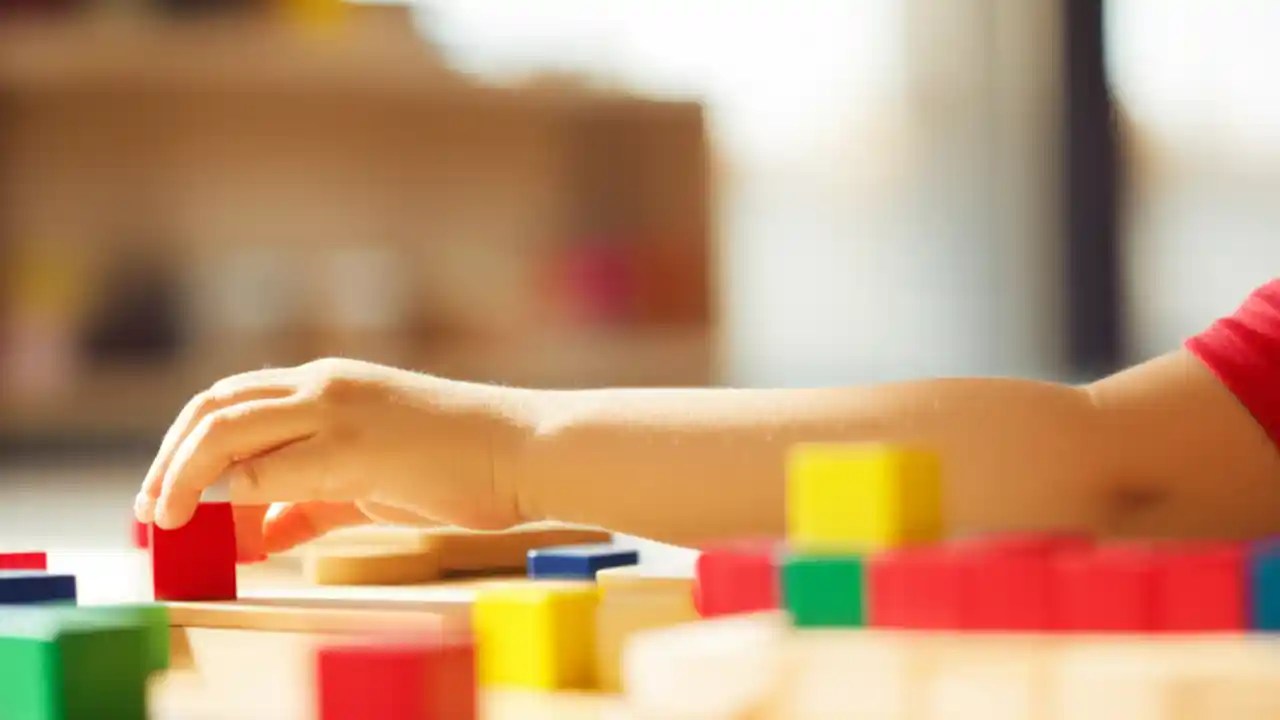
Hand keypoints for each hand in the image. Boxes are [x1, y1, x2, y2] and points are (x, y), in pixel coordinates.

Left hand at [133, 359, 528, 553]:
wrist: (523, 449)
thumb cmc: (461, 461)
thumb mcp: (374, 477)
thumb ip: (315, 499)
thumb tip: (266, 531)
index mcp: (329, 383)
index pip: (234, 400)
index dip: (187, 444)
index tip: (167, 490)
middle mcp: (323, 386)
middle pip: (214, 407)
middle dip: (168, 458)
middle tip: (151, 508)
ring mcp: (337, 411)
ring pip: (225, 429)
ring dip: (182, 476)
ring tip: (168, 518)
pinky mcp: (353, 450)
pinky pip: (269, 472)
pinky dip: (240, 501)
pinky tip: (236, 529)